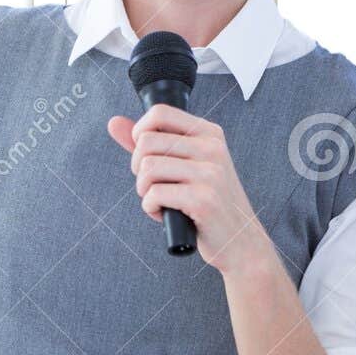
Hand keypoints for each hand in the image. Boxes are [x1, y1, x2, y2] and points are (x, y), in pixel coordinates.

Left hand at [105, 103, 273, 276]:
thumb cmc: (208, 202)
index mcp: (209, 133)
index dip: (139, 133)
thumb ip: (149, 143)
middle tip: (153, 185)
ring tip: (160, 200)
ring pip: (147, 168)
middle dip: (138, 168)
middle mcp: (212, 148)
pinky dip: (150, 208)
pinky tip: (165, 213)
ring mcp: (210, 173)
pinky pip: (154, 194)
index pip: (159, 112)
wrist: (241, 241)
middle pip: (146, 142)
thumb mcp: (184, 165)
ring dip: (144, 190)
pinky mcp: (203, 200)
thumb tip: (114, 123)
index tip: (143, 154)